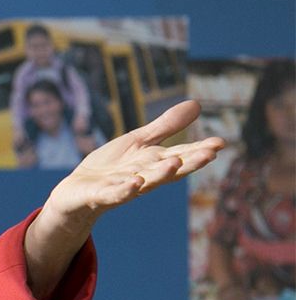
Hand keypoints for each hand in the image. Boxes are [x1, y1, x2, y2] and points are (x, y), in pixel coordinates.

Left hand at [24, 101, 222, 299]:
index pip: (181, 156)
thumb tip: (196, 104)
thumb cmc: (111, 167)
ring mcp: (123, 187)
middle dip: (189, 163)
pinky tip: (134, 183)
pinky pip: (115, 194)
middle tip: (210, 153)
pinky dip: (124, 190)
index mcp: (153, 163)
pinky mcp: (101, 195)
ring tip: (176, 163)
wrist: (78, 191)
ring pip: (146, 182)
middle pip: (169, 170)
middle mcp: (144, 176)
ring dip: (161, 174)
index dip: (199, 150)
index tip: (221, 143)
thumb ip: (166, 127)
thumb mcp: (139, 141)